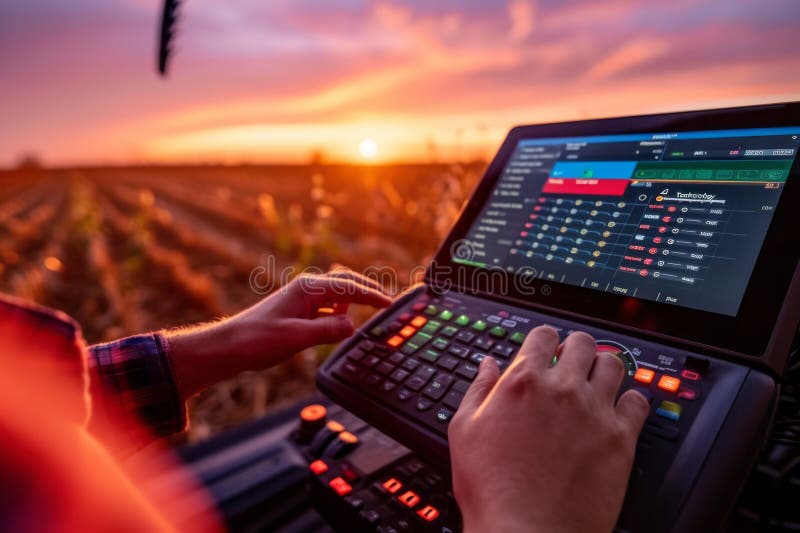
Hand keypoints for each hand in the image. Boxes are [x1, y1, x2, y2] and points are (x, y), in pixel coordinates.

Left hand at [167, 268, 391, 398]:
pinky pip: (328, 306)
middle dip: (369, 290)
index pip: (349, 288)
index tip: (391, 303)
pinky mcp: (299, 310)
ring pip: (338, 294)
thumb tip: (351, 325)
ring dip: (355, 300)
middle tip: (389, 301)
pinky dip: (341, 311)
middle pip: (346, 283)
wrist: (229, 346)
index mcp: (308, 289)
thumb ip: (327, 330)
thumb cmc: (257, 339)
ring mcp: (303, 299)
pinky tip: (344, 323)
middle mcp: (307, 289)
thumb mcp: (296, 337)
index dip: (373, 295)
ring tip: (373, 309)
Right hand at [448, 327, 648, 532]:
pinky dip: (630, 401)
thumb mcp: (465, 431)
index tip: (544, 350)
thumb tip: (487, 364)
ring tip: (595, 382)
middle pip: (582, 342)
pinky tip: (617, 410)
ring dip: (603, 367)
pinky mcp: (621, 439)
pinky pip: (638, 401)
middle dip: (575, 348)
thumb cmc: (493, 490)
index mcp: (523, 382)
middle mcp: (562, 389)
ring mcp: (595, 412)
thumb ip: (479, 389)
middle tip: (571, 363)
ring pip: (613, 363)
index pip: (543, 335)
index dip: (543, 340)